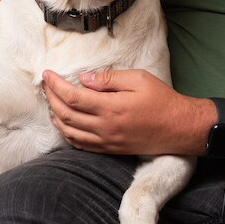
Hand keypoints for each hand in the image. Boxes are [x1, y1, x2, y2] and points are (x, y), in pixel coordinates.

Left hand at [42, 69, 206, 155]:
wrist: (179, 128)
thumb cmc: (162, 101)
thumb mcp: (139, 79)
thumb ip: (109, 79)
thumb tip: (83, 79)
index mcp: (111, 108)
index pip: (73, 97)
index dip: (55, 85)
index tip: (47, 74)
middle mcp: (105, 128)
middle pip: (66, 115)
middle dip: (51, 98)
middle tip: (45, 85)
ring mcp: (107, 142)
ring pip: (69, 132)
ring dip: (55, 117)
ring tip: (51, 102)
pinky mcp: (110, 150)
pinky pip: (80, 145)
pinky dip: (67, 134)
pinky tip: (64, 123)